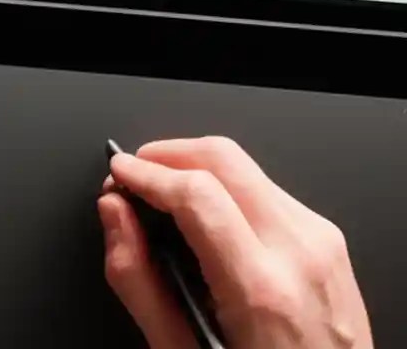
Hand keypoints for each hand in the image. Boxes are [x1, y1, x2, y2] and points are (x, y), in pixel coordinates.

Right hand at [100, 137, 371, 347]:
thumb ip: (137, 281)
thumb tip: (115, 214)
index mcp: (261, 289)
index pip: (197, 194)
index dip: (146, 173)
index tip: (118, 173)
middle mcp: (299, 254)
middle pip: (224, 159)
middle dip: (167, 154)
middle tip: (133, 174)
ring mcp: (321, 243)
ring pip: (246, 167)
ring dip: (195, 168)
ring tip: (162, 197)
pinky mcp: (328, 240)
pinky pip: (267, 190)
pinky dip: (226, 189)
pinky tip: (204, 217)